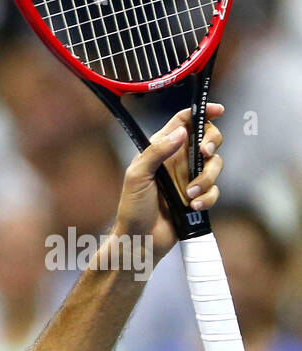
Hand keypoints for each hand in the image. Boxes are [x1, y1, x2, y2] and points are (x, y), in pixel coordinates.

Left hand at [112, 103, 223, 258]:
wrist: (139, 240)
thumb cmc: (132, 207)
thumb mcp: (137, 176)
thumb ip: (156, 151)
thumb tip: (181, 132)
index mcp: (161, 149)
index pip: (184, 122)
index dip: (202, 112)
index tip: (217, 111)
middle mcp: (178, 160)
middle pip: (208, 138)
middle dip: (212, 143)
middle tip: (204, 153)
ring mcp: (189, 178)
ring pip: (215, 165)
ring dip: (205, 179)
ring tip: (188, 196)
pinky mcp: (197, 197)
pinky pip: (214, 190)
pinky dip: (206, 198)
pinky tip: (191, 207)